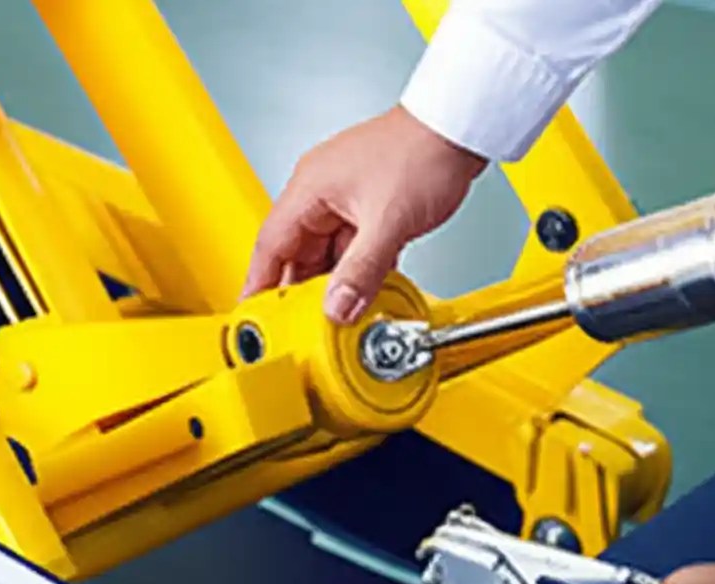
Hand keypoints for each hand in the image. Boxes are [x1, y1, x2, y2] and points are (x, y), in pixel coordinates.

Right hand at [240, 105, 487, 323]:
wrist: (458, 127)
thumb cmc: (423, 151)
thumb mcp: (388, 223)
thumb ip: (360, 272)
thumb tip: (337, 308)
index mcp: (309, 188)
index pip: (270, 246)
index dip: (260, 284)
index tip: (256, 316)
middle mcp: (319, 193)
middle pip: (297, 254)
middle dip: (302, 291)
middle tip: (306, 325)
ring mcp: (343, 199)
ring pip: (326, 254)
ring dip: (334, 283)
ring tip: (340, 312)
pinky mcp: (367, 206)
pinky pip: (351, 248)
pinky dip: (356, 270)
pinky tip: (367, 289)